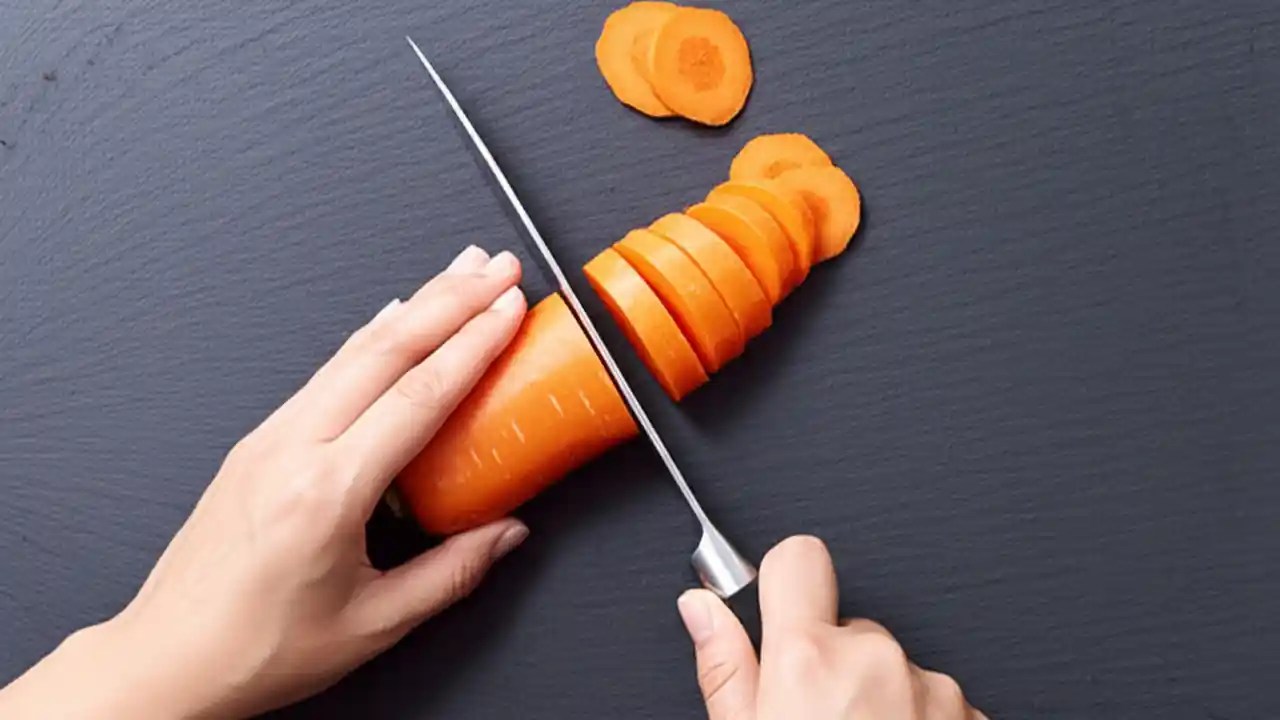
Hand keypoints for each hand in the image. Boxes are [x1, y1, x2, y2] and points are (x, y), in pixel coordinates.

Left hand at [0, 246, 529, 718]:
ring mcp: (268, 438)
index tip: (507, 309)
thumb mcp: (375, 624)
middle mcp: (291, 449)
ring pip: (351, 350)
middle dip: (448, 298)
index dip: (471, 345)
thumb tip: (505, 533)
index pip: (416, 396)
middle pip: (383, 349)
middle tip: (495, 266)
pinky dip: (372, 336)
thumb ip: (452, 572)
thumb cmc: (255, 648)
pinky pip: (325, 371)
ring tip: (458, 275)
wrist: (168, 658)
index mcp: (326, 494)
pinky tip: (394, 319)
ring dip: (412, 304)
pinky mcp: (258, 441)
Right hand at [678, 536, 986, 719]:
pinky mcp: (973, 716)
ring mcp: (933, 689)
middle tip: (817, 719)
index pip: (797, 557)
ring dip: (880, 699)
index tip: (781, 606)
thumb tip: (700, 608)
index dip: (784, 578)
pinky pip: (935, 701)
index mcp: (809, 658)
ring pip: (894, 667)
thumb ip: (726, 667)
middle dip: (834, 664)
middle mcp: (876, 661)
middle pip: (847, 626)